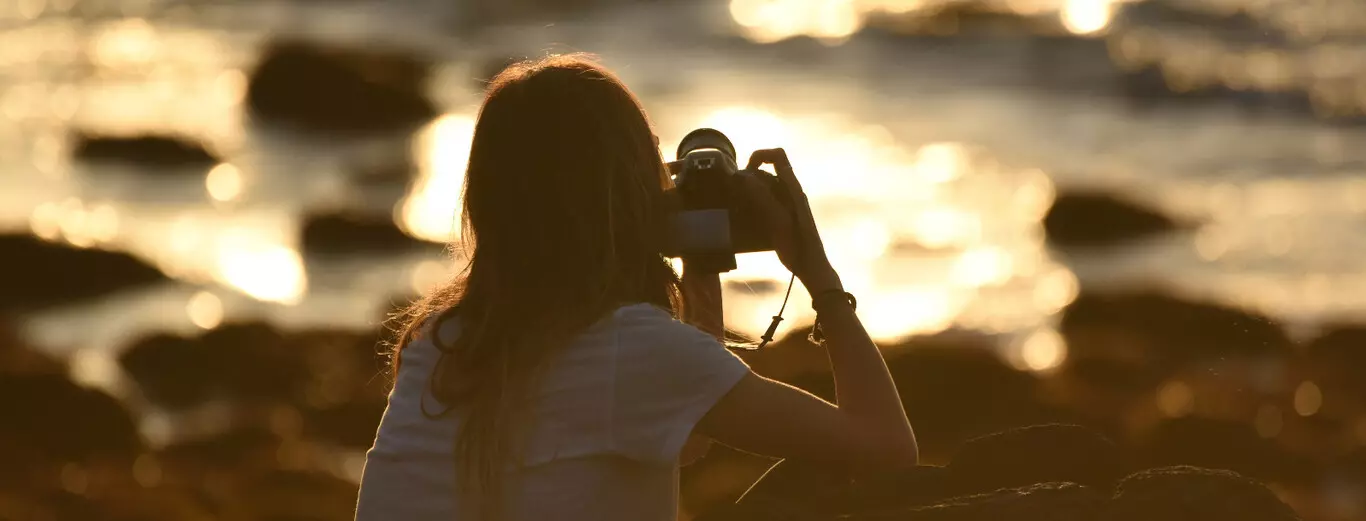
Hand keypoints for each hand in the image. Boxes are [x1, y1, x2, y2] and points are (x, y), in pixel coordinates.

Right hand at [739, 148, 840, 293]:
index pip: (778, 156)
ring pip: (763, 189)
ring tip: (735, 205)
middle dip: (749, 178)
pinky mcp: (780, 218)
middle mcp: (789, 192)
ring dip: (748, 193)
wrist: (811, 267)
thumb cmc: (799, 244)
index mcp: (793, 187)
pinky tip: (742, 218)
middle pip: (766, 172)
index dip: (760, 156)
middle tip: (734, 193)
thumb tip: (745, 177)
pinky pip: (763, 204)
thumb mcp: (779, 220)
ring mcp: (785, 205)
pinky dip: (751, 206)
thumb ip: (763, 197)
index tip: (745, 171)